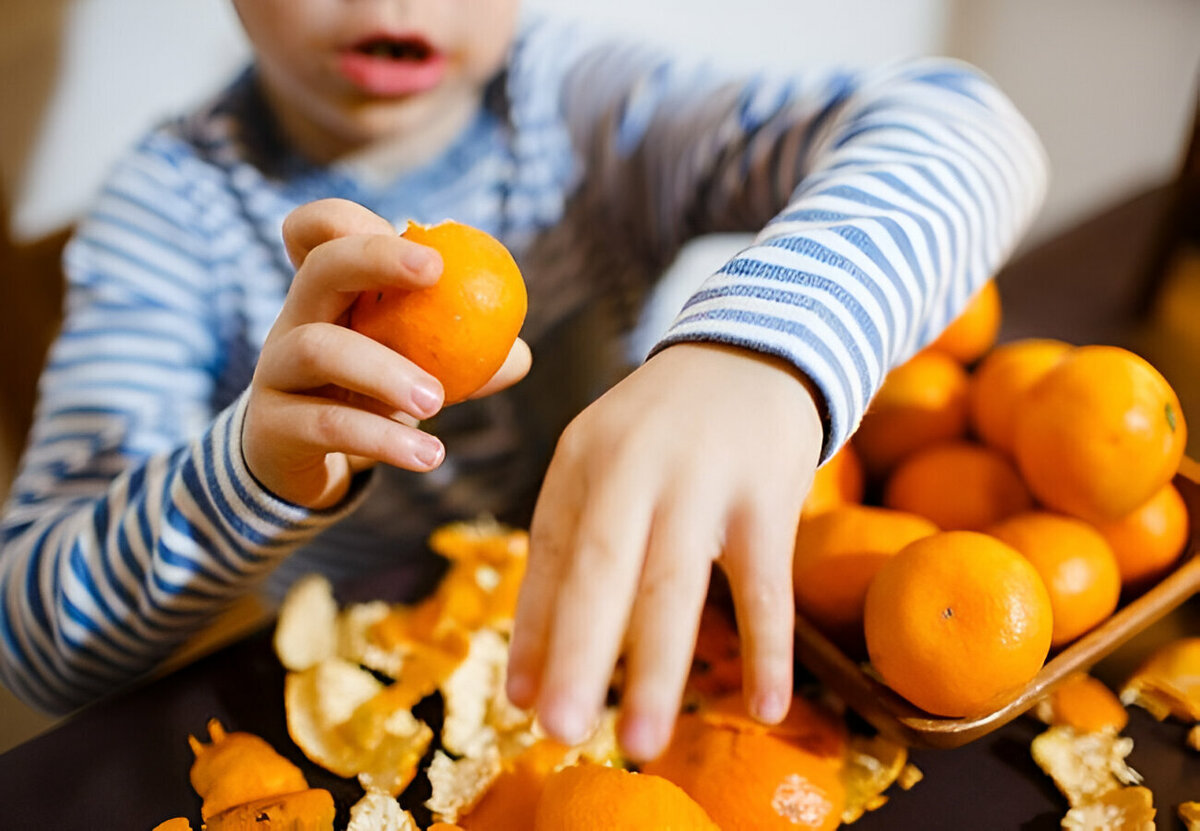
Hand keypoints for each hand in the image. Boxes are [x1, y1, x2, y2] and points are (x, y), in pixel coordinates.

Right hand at [243, 199, 530, 508]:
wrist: (303, 466)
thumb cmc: (365, 399)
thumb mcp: (409, 370)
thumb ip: (460, 358)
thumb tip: (521, 355)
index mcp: (330, 294)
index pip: (318, 230)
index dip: (352, 220)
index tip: (420, 245)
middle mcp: (295, 319)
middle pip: (320, 266)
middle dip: (376, 258)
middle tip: (436, 272)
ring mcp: (276, 370)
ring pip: (318, 348)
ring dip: (384, 371)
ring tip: (436, 402)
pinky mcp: (273, 427)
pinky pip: (327, 424)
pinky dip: (383, 439)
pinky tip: (428, 455)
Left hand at [505, 342, 822, 762]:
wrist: (756, 348)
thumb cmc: (665, 426)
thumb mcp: (605, 457)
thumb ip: (574, 541)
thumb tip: (537, 656)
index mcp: (583, 458)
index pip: (551, 555)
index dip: (535, 631)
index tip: (521, 703)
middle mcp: (634, 467)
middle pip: (602, 570)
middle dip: (578, 654)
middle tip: (558, 732)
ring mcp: (703, 480)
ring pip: (675, 584)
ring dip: (657, 670)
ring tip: (641, 742)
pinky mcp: (767, 496)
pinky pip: (767, 585)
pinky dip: (767, 650)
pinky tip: (767, 709)